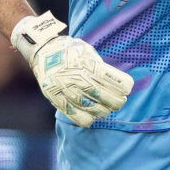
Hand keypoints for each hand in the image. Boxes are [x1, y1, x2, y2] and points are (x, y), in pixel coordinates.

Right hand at [11, 12, 132, 127]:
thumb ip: (99, 66)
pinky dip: (86, 119)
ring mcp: (65, 89)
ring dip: (103, 111)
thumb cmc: (69, 50)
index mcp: (86, 63)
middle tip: (120, 102)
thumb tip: (115, 82)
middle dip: (116, 102)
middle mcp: (76, 77)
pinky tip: (92, 117)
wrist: (42, 50)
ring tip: (107, 109)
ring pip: (89, 107)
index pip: (111, 79)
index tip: (127, 88)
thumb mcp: (87, 51)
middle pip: (102, 95)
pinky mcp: (56, 98)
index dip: (124, 86)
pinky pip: (73, 114)